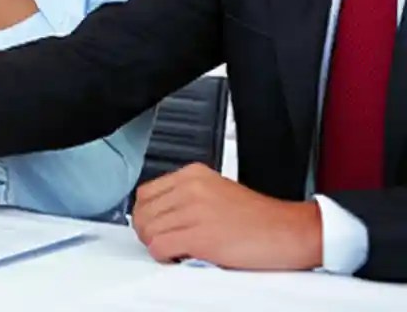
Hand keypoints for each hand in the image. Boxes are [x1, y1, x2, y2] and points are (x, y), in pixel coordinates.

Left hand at [132, 163, 321, 269]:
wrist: (289, 231)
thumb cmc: (259, 218)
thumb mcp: (216, 191)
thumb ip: (186, 195)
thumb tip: (158, 212)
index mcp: (193, 174)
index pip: (145, 193)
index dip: (145, 214)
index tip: (153, 225)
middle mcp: (191, 188)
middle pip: (143, 212)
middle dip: (147, 231)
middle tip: (161, 242)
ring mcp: (194, 211)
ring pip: (148, 230)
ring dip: (156, 245)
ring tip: (174, 250)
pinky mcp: (200, 236)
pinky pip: (160, 247)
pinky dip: (164, 256)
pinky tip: (179, 257)